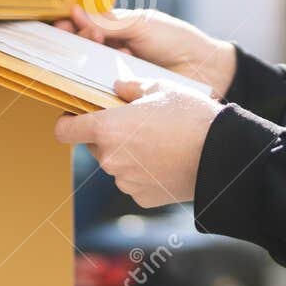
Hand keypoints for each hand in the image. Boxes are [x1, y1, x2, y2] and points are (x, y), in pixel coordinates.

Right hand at [52, 5, 236, 97]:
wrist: (205, 68)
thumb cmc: (176, 40)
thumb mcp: (142, 23)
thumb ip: (111, 21)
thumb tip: (79, 14)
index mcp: (117, 32)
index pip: (85, 27)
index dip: (72, 25)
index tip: (64, 23)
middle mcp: (113, 54)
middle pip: (82, 50)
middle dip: (80, 41)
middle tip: (90, 37)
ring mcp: (116, 76)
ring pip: (89, 72)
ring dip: (92, 62)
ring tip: (108, 52)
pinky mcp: (122, 98)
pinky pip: (102, 92)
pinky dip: (101, 84)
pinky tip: (110, 77)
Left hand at [53, 78, 222, 206]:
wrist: (220, 154)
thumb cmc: (190, 116)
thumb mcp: (161, 88)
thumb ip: (132, 87)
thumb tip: (119, 88)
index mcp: (107, 129)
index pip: (65, 131)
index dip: (68, 122)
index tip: (76, 117)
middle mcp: (109, 159)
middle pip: (95, 145)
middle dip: (109, 135)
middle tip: (136, 123)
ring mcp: (124, 181)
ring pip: (116, 163)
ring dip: (127, 154)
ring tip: (159, 141)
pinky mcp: (141, 197)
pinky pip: (133, 181)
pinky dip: (143, 172)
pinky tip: (166, 160)